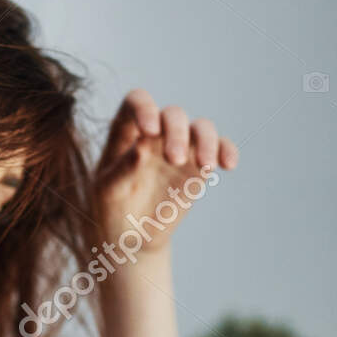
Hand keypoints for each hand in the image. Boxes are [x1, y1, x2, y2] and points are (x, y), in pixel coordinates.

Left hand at [93, 89, 237, 246]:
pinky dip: (226, 151)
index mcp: (126, 131)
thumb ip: (121, 169)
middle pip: (172, 115)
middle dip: (177, 133)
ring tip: (206, 166)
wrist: (132, 235)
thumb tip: (141, 148)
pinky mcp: (199, 165)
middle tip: (175, 159)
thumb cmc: (111, 208)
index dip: (145, 108)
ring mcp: (180, 147)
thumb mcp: (108, 192)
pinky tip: (228, 164)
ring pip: (200, 128)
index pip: (137, 102)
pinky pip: (218, 149)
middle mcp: (156, 133)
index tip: (150, 130)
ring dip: (206, 141)